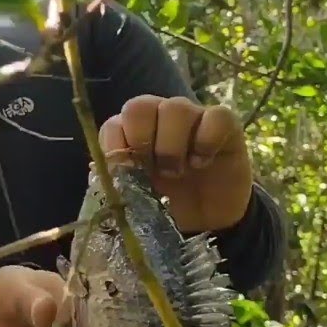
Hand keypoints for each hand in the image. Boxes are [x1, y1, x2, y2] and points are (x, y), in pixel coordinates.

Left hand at [99, 95, 253, 232]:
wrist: (209, 220)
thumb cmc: (168, 203)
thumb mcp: (139, 197)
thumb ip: (120, 181)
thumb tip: (101, 170)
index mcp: (132, 133)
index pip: (114, 123)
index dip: (116, 146)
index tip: (126, 171)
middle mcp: (159, 117)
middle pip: (139, 106)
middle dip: (141, 140)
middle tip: (153, 170)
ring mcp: (193, 117)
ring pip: (176, 107)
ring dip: (171, 144)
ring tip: (178, 171)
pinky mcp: (225, 125)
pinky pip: (216, 116)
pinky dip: (206, 140)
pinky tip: (203, 162)